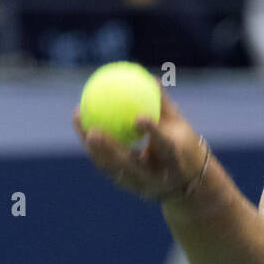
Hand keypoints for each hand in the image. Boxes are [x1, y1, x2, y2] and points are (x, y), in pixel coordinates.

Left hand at [72, 89, 208, 202]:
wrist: (184, 183)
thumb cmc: (182, 147)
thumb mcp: (179, 126)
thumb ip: (164, 105)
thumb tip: (151, 78)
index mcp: (175, 162)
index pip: (164, 147)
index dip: (152, 133)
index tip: (139, 118)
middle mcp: (156, 178)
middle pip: (129, 166)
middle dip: (110, 150)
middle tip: (93, 131)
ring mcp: (139, 185)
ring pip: (112, 168)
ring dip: (94, 148)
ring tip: (78, 120)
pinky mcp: (127, 185)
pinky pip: (106, 165)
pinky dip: (93, 147)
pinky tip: (82, 127)